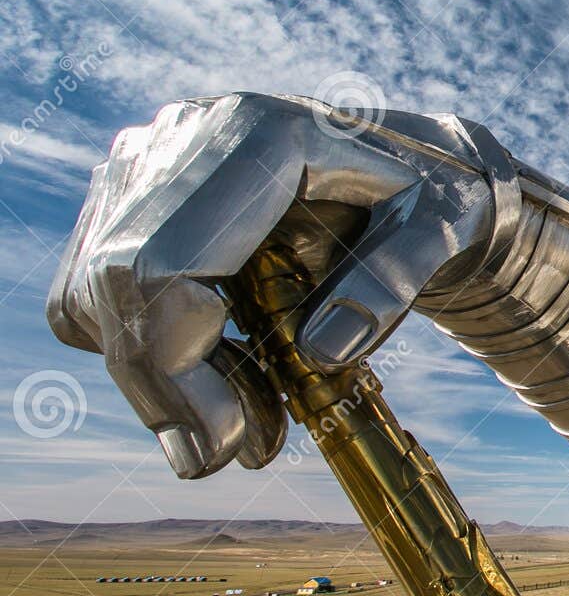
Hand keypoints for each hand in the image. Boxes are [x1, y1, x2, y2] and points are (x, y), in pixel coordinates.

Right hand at [47, 92, 516, 478]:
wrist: (411, 163)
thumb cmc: (435, 199)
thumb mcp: (445, 232)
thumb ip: (394, 282)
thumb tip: (322, 351)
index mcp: (257, 136)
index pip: (164, 262)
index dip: (175, 363)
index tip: (228, 443)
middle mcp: (183, 136)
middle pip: (118, 281)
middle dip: (164, 388)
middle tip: (227, 458)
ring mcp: (145, 162)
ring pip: (97, 293)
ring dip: (159, 379)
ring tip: (250, 425)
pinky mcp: (129, 197)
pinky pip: (96, 290)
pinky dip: (148, 350)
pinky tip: (226, 375)